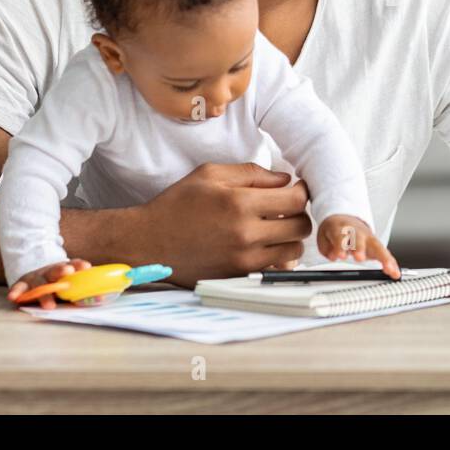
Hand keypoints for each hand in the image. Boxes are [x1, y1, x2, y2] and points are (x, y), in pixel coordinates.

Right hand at [5, 257, 91, 309]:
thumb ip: (84, 289)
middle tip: (68, 273)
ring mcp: (36, 277)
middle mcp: (50, 271)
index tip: (86, 267)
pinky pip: (19, 287)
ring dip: (44, 290)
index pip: (73, 264)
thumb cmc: (58, 282)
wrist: (36, 274)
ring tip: (49, 303)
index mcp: (64, 269)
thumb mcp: (70, 282)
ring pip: (40, 281)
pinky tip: (13, 297)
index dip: (79, 265)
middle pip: (56, 270)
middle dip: (62, 271)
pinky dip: (16, 291)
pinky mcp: (23, 283)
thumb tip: (103, 297)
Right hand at [133, 162, 312, 286]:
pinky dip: (276, 258)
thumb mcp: (209, 174)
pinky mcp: (238, 277)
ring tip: (275, 227)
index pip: (295, 200)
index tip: (296, 188)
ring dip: (290, 238)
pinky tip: (263, 245)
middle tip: (286, 208)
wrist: (147, 243)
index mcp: (239, 204)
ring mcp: (243, 260)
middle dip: (299, 214)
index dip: (302, 191)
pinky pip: (274, 269)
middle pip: (301, 227)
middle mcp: (245, 234)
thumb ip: (250, 172)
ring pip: (293, 251)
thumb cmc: (177, 205)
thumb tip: (284, 179)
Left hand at [317, 215, 400, 278]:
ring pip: (378, 245)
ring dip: (384, 258)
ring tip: (389, 269)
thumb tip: (334, 256)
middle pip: (359, 239)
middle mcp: (357, 232)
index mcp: (341, 229)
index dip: (340, 245)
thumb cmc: (335, 231)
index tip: (340, 255)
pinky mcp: (377, 245)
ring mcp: (369, 237)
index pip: (340, 236)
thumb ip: (327, 248)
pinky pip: (386, 253)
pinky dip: (391, 263)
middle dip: (360, 248)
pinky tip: (395, 272)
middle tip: (359, 258)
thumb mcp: (324, 237)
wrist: (345, 219)